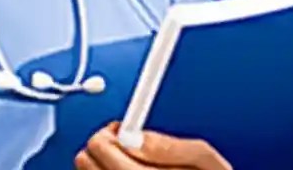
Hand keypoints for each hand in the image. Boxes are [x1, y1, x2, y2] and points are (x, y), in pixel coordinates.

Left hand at [74, 122, 231, 169]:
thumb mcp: (207, 162)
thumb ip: (171, 145)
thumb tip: (135, 133)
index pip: (100, 145)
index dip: (112, 130)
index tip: (124, 129)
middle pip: (85, 160)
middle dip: (105, 145)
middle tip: (128, 144)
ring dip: (104, 164)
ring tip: (131, 162)